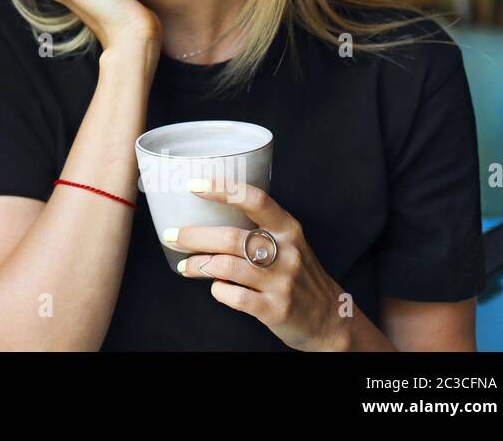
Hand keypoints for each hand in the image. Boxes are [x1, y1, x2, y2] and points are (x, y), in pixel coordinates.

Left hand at [170, 180, 351, 350]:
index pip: (255, 200)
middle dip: (193, 236)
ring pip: (226, 266)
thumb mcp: (288, 243)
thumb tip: (207, 217)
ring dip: (198, 264)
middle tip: (172, 235)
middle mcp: (286, 253)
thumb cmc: (299, 275)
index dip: (222, 189)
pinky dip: (217, 290)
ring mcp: (281, 282)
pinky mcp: (275, 309)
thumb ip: (257, 229)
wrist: (331, 318)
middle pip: (230, 237)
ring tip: (186, 265)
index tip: (193, 184)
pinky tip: (216, 287)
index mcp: (288, 229)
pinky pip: (233, 295)